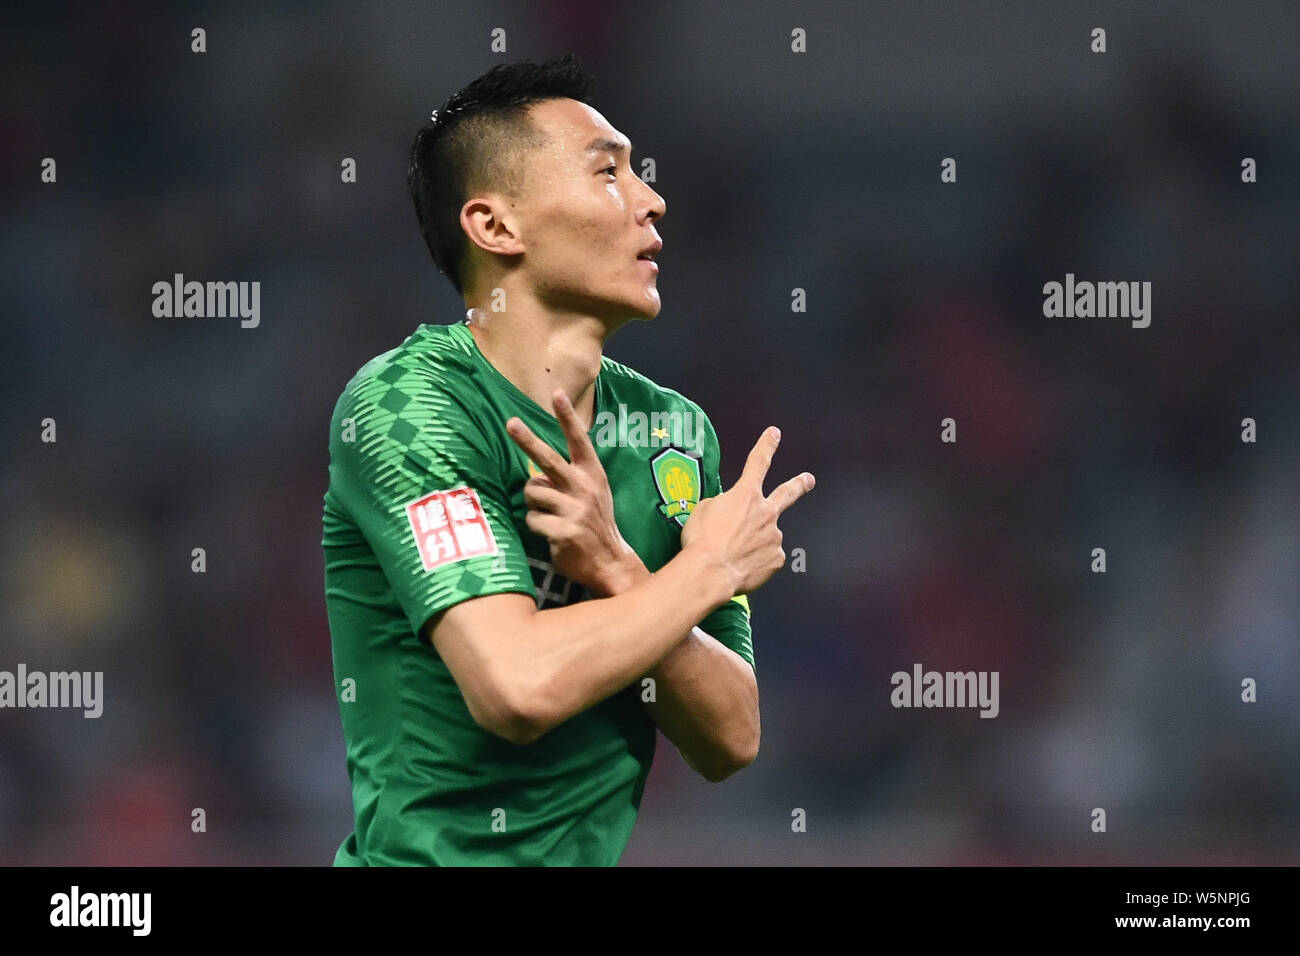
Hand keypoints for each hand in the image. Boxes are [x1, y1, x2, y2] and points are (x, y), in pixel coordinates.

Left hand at [505, 389, 648, 596]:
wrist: (611, 563)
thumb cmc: (595, 525)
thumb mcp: (592, 495)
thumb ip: (569, 479)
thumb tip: (534, 473)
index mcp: (592, 475)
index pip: (579, 441)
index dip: (567, 417)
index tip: (557, 394)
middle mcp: (584, 488)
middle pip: (548, 459)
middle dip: (527, 440)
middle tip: (511, 423)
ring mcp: (574, 509)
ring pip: (532, 493)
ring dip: (534, 505)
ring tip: (550, 517)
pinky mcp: (563, 531)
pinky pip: (532, 519)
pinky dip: (536, 527)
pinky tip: (552, 535)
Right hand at [680, 426, 813, 595]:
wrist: (711, 571)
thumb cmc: (702, 540)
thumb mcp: (704, 511)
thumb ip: (722, 505)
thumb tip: (731, 512)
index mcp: (746, 495)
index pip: (758, 463)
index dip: (767, 446)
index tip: (774, 434)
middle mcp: (766, 513)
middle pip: (787, 493)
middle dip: (799, 484)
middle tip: (808, 479)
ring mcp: (774, 537)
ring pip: (766, 536)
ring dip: (755, 542)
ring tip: (736, 553)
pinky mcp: (776, 559)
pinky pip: (766, 558)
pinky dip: (756, 561)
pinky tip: (742, 566)